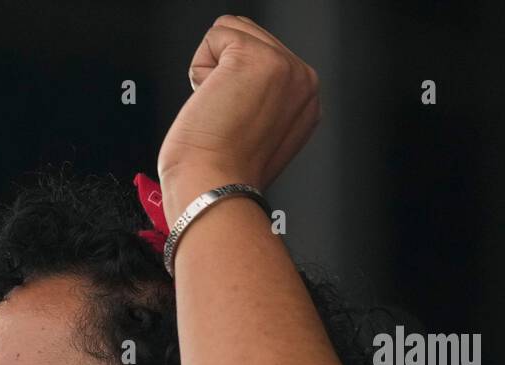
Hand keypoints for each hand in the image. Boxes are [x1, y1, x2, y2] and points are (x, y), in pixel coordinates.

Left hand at [157, 14, 319, 215]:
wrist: (212, 194)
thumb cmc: (220, 177)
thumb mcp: (256, 136)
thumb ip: (260, 101)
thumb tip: (235, 83)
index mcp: (306, 102)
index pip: (264, 57)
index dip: (235, 86)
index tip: (235, 126)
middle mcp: (303, 81)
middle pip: (248, 36)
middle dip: (224, 74)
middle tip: (225, 119)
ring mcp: (284, 66)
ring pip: (232, 31)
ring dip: (212, 71)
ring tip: (220, 111)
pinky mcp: (255, 58)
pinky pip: (214, 37)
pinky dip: (199, 69)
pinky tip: (212, 103)